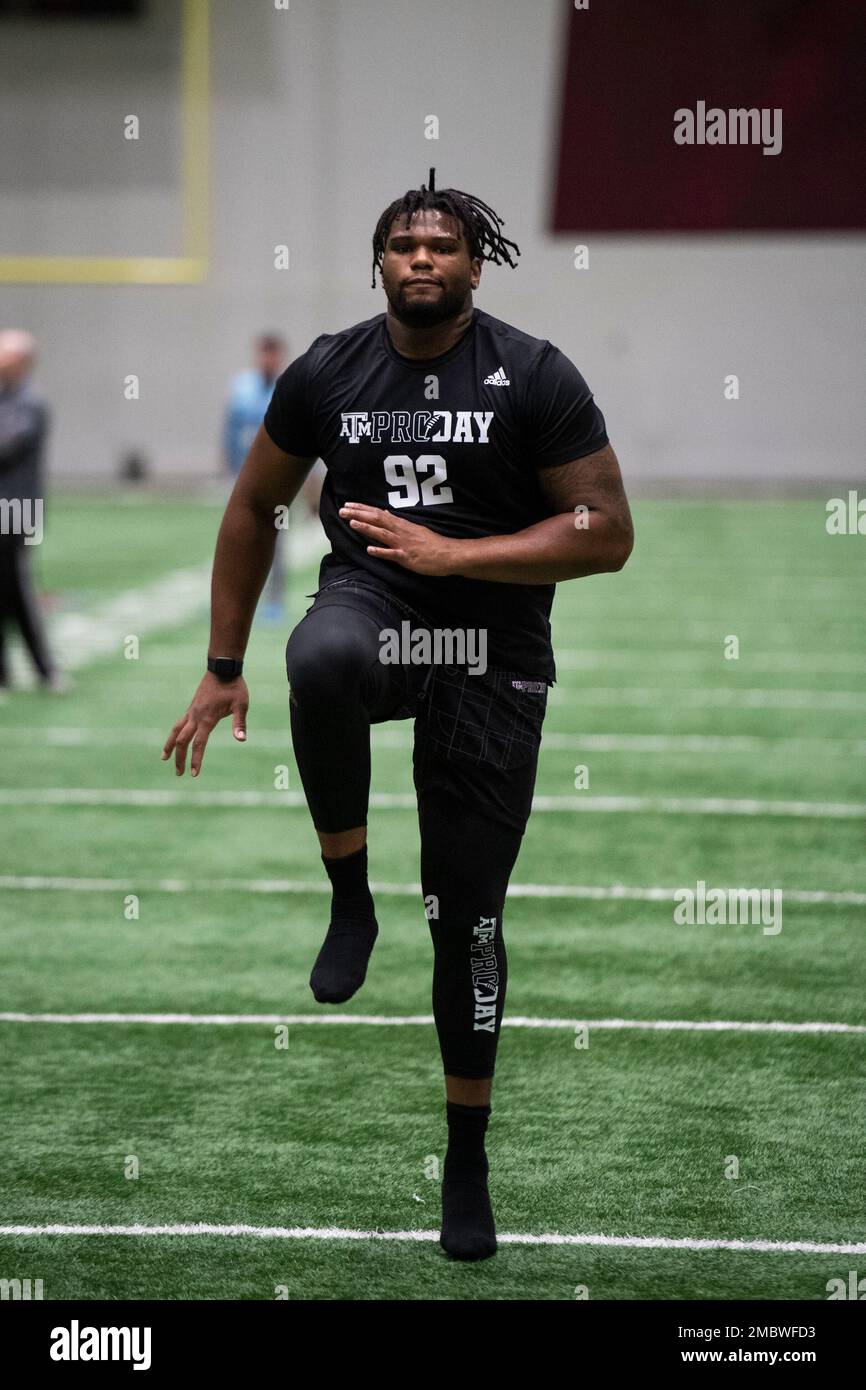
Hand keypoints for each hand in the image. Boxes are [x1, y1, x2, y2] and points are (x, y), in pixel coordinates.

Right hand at [161, 672, 248, 776]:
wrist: (222, 668)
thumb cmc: (234, 687)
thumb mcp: (241, 705)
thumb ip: (240, 723)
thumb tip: (241, 739)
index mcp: (207, 718)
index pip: (199, 743)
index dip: (196, 759)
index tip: (194, 774)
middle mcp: (195, 716)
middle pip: (182, 741)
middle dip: (179, 758)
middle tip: (179, 774)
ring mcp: (191, 711)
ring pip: (175, 731)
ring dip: (169, 746)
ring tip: (164, 758)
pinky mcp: (192, 708)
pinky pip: (179, 723)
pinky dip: (174, 734)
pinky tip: (174, 740)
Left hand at [339, 502, 457, 575]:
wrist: (448, 554)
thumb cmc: (432, 543)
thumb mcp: (414, 528)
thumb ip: (397, 522)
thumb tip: (384, 512)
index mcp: (401, 525)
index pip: (378, 513)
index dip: (362, 508)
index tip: (348, 504)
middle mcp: (400, 532)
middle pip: (377, 520)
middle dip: (359, 514)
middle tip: (342, 510)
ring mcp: (403, 544)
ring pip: (382, 534)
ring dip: (367, 528)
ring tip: (352, 523)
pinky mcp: (407, 558)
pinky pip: (392, 554)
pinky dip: (380, 551)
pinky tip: (369, 549)